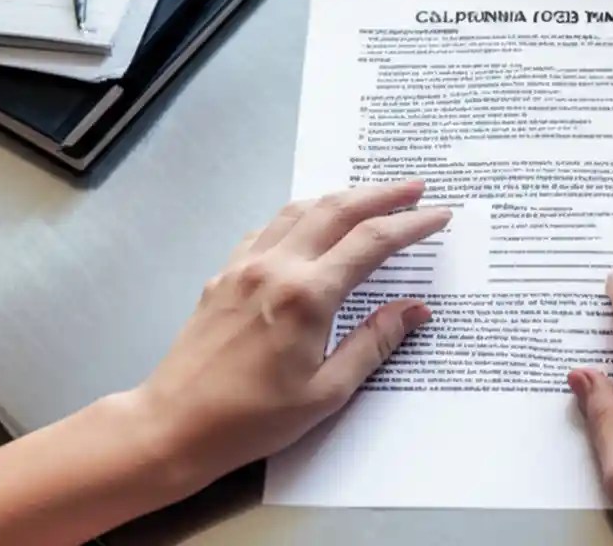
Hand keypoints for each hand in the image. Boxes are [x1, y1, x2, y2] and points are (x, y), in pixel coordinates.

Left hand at [125, 181, 450, 495]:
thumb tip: (415, 309)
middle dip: (381, 194)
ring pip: (300, 210)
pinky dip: (299, 217)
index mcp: (307, 296)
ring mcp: (245, 266)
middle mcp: (276, 268)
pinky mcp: (223, 275)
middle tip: (414, 188)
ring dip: (340, 197)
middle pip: (337, 210)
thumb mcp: (327, 391)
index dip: (411, 225)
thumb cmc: (253, 419)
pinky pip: (267, 229)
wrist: (174, 425)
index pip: (371, 243)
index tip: (438, 215)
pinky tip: (309, 225)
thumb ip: (374, 342)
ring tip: (370, 196)